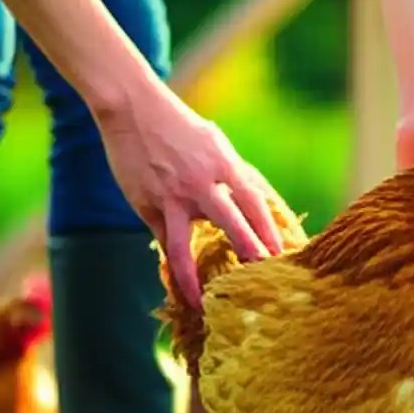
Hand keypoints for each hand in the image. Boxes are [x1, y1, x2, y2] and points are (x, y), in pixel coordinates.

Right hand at [94, 83, 283, 307]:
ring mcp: (169, 197)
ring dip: (193, 278)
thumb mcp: (215, 143)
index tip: (280, 253)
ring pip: (182, 246)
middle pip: (230, 222)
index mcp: (222, 164)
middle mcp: (199, 183)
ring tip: (204, 303)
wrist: (133, 110)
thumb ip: (235, 173)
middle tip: (262, 276)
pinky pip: (162, 242)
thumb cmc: (181, 127)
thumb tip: (259, 200)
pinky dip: (172, 264)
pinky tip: (181, 284)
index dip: (269, 229)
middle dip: (248, 250)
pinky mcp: (145, 205)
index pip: (254, 202)